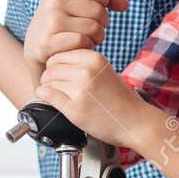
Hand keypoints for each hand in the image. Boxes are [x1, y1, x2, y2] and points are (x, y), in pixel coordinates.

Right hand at [23, 0, 128, 66]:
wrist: (36, 46)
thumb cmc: (62, 21)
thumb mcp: (78, 3)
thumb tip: (124, 5)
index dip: (105, 0)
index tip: (99, 7)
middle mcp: (52, 0)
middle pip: (98, 10)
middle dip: (102, 22)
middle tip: (90, 28)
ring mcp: (50, 21)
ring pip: (93, 27)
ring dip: (96, 36)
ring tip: (85, 37)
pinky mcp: (49, 41)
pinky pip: (82, 40)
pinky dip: (85, 46)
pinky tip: (77, 46)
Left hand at [33, 49, 152, 146]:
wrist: (134, 122)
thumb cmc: (118, 99)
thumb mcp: (103, 71)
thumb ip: (82, 64)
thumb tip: (53, 63)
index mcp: (94, 59)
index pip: (59, 55)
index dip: (54, 65)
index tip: (58, 74)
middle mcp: (86, 72)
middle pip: (51, 67)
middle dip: (49, 77)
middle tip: (55, 86)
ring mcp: (80, 90)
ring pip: (48, 81)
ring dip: (48, 87)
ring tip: (56, 94)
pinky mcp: (75, 109)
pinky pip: (48, 96)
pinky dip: (44, 96)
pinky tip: (49, 99)